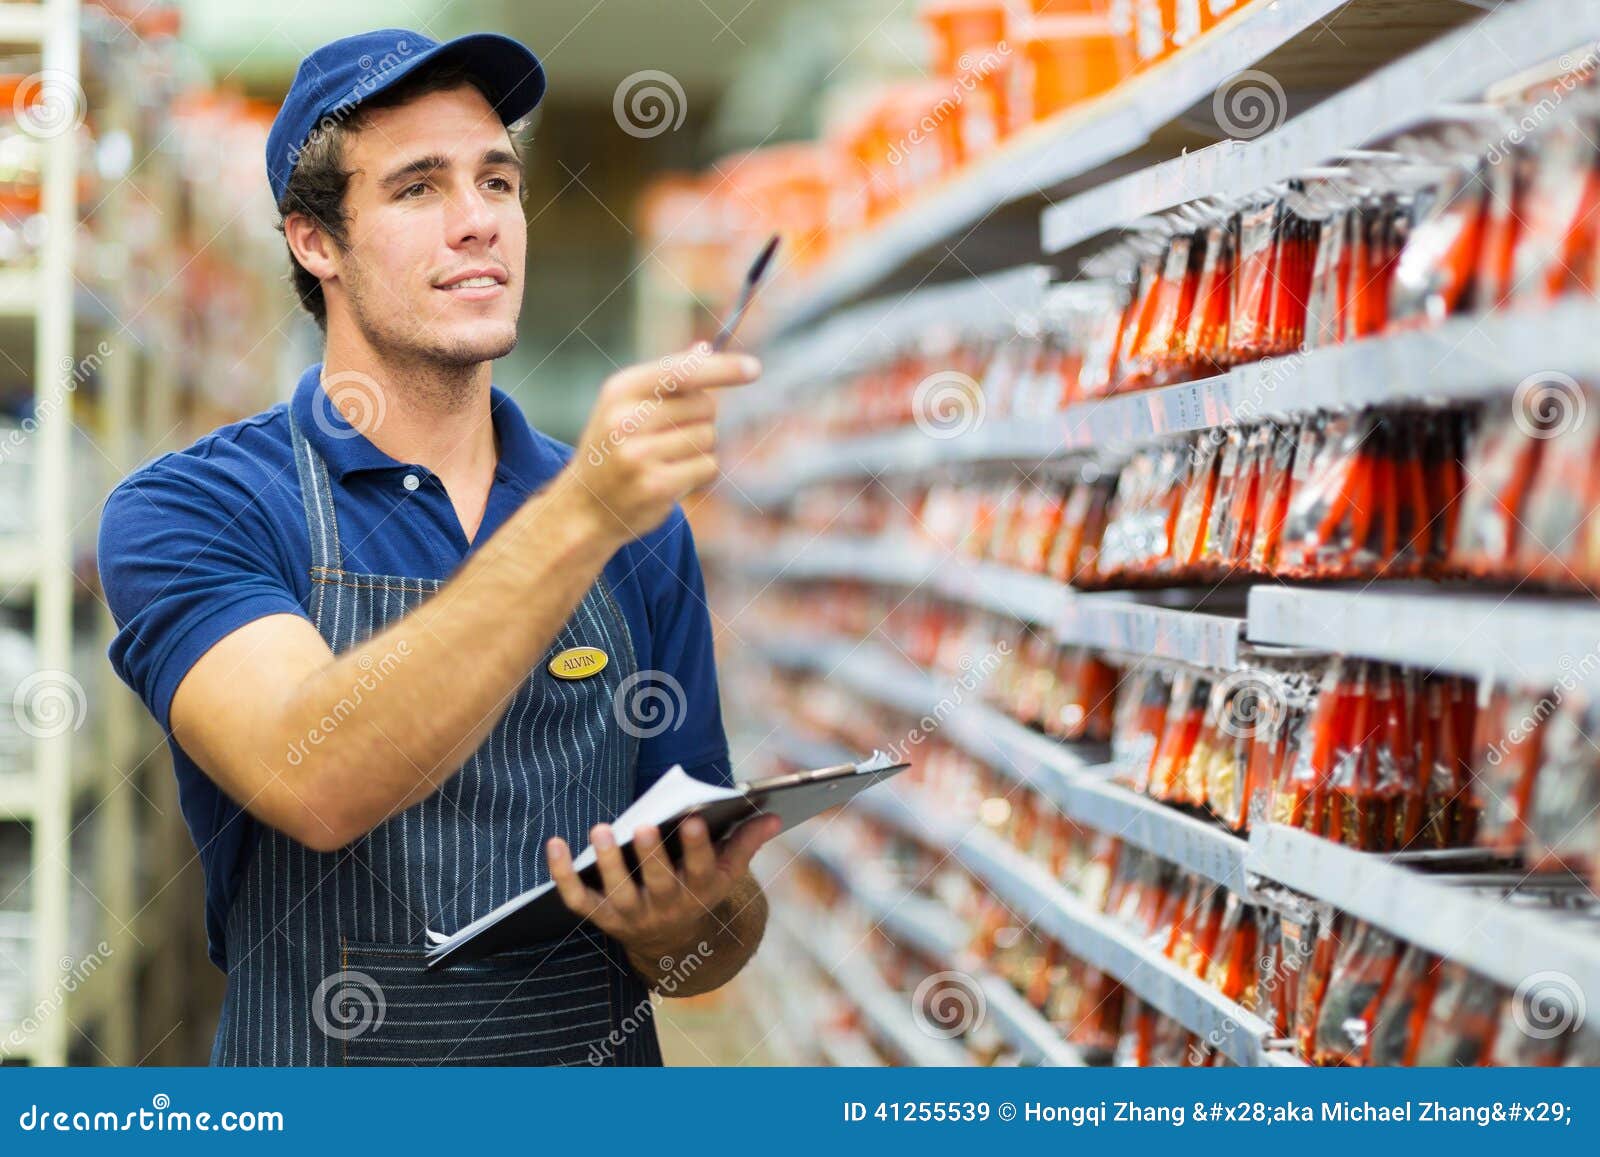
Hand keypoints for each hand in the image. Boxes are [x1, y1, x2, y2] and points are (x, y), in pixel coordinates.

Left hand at [546, 813, 781, 961]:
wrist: (671, 942)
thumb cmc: (698, 888)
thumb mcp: (726, 871)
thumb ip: (745, 841)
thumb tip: (774, 815)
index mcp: (699, 890)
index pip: (700, 869)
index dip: (699, 846)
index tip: (696, 819)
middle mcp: (665, 906)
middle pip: (658, 882)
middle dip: (651, 855)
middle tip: (644, 824)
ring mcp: (631, 914)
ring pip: (618, 891)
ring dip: (608, 863)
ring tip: (601, 830)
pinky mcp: (601, 916)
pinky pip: (578, 899)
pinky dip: (563, 875)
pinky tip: (554, 844)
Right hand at [561, 345, 760, 544]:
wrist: (585, 507)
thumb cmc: (613, 447)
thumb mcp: (626, 405)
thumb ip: (667, 376)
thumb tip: (706, 348)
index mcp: (621, 390)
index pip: (682, 371)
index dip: (722, 369)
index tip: (754, 369)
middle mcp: (626, 419)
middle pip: (704, 405)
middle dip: (702, 418)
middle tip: (673, 434)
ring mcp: (639, 454)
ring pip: (708, 437)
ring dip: (699, 448)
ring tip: (667, 458)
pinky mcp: (656, 485)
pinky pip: (707, 466)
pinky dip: (699, 471)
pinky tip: (671, 477)